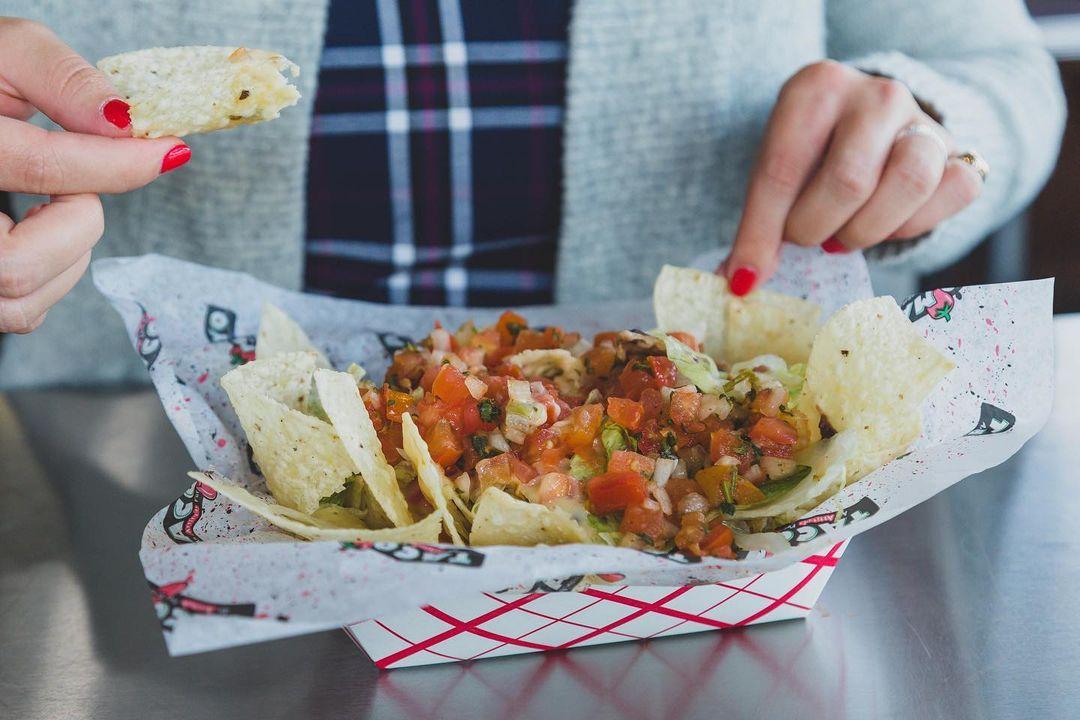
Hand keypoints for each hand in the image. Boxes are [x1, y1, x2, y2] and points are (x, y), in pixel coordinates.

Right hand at [0, 17, 190, 332]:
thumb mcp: (5, 50)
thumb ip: (62, 78)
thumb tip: (126, 122)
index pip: (40, 166)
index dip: (117, 163)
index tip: (169, 151)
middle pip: (19, 265)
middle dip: (77, 222)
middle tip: (74, 183)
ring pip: (22, 298)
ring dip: (68, 251)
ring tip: (52, 204)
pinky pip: (22, 311)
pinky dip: (52, 275)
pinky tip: (37, 232)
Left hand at [720, 60, 983, 294]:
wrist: (873, 128)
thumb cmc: (813, 156)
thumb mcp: (777, 172)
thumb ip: (760, 222)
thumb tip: (741, 283)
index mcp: (816, 86)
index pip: (782, 169)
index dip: (762, 232)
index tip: (747, 277)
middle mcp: (875, 93)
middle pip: (849, 181)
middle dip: (816, 227)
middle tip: (806, 236)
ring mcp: (923, 117)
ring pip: (909, 182)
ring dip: (866, 229)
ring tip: (842, 234)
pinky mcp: (958, 149)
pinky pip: (954, 191)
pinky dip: (914, 225)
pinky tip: (886, 224)